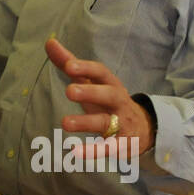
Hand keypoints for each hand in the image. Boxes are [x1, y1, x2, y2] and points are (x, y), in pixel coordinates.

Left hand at [45, 37, 153, 158]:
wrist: (144, 128)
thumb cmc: (108, 100)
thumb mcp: (92, 82)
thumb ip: (70, 63)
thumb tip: (49, 41)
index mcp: (110, 84)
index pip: (101, 72)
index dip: (86, 68)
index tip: (69, 65)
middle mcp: (118, 102)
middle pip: (108, 95)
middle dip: (90, 92)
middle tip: (69, 91)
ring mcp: (121, 123)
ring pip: (106, 122)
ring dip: (86, 122)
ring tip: (64, 123)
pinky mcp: (121, 145)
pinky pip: (108, 148)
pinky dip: (93, 151)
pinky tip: (75, 153)